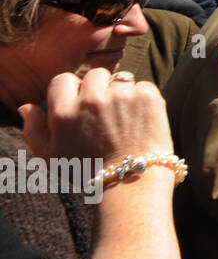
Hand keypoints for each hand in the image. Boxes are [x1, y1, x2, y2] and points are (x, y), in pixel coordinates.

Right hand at [20, 68, 172, 163]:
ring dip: (122, 94)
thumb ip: (33, 130)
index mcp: (65, 112)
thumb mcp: (50, 157)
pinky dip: (142, 99)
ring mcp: (122, 97)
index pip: (63, 79)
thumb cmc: (88, 171)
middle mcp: (93, 100)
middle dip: (98, 89)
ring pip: (121, 80)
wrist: (132, 183)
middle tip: (104, 113)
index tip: (80, 104)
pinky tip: (139, 120)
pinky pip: (143, 86)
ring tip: (123, 119)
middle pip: (95, 75)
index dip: (72, 91)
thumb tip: (27, 107)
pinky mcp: (148, 98)